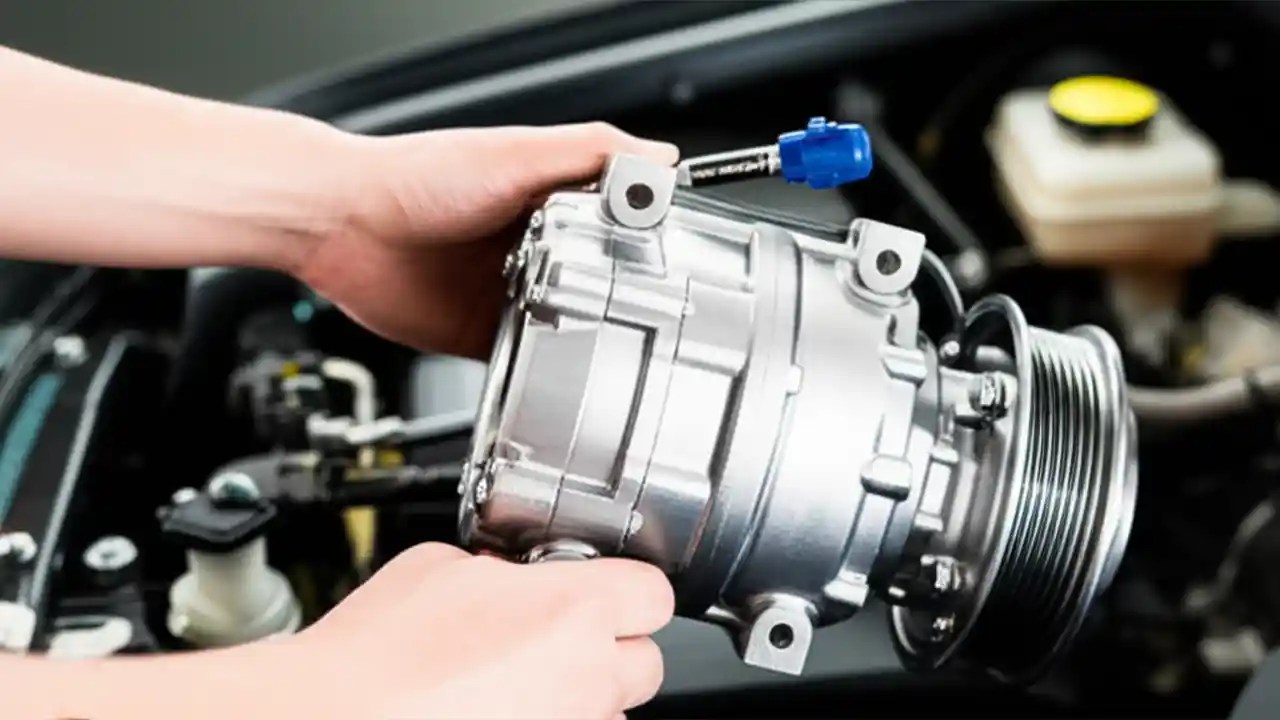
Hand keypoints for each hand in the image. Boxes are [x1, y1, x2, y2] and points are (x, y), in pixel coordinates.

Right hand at [276, 543, 674, 718]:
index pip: (654, 592)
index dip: (627, 589)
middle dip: (610, 649)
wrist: (332, 716)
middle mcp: (587, 676)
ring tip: (522, 688)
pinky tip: (505, 713)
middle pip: (647, 663)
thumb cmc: (377, 654)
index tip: (608, 592)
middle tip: (560, 641)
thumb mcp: (442, 567)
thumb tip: (508, 576)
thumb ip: (500, 569)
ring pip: (613, 714)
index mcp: (573, 609)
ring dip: (583, 698)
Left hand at [296, 123, 678, 357]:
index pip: (617, 224)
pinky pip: (522, 361)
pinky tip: (559, 376)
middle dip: (623, 301)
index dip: (647, 244)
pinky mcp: (478, 334)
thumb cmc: (413, 179)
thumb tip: (661, 161)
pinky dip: (540, 372)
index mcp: (547, 202)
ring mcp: (506, 293)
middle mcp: (531, 248)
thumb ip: (589, 153)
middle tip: (654, 321)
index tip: (678, 264)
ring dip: (585, 340)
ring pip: (566, 326)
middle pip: (598, 281)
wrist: (340, 225)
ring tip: (615, 352)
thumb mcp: (515, 153)